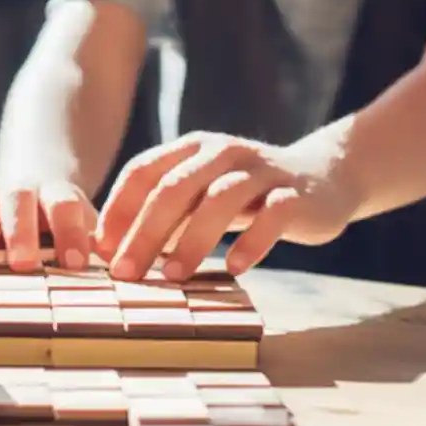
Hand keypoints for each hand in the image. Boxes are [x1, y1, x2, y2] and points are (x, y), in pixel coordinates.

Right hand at [0, 179, 96, 270]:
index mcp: (55, 193)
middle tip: (24, 264)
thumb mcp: (88, 227)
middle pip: (16, 201)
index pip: (64, 206)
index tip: (77, 264)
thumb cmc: (66, 224)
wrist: (39, 187)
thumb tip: (125, 275)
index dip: (70, 232)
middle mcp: (17, 190)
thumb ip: (98, 248)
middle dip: (19, 232)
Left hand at [95, 131, 360, 280]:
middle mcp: (224, 152)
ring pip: (220, 200)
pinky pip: (272, 217)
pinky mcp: (295, 195)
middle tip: (124, 273)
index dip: (117, 210)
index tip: (100, 251)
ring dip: (192, 241)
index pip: (143, 172)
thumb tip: (108, 252)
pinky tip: (236, 269)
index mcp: (193, 149)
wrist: (325, 178)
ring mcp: (262, 171)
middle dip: (144, 233)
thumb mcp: (201, 195)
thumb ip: (163, 213)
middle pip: (174, 188)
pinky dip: (252, 243)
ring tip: (172, 276)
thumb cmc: (246, 196)